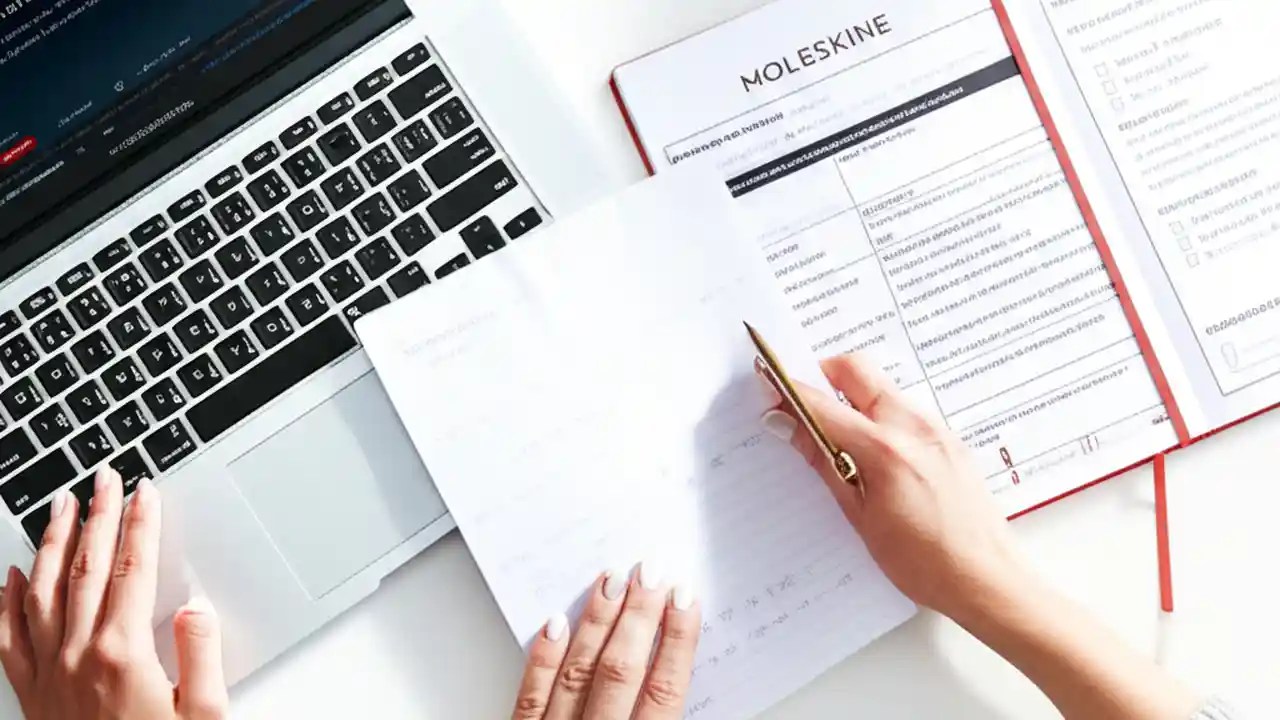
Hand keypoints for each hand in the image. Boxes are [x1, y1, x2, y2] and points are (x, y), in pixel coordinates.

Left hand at [0, 467, 228, 719]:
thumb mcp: (207, 717)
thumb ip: (202, 655)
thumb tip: (194, 606)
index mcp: (124, 655)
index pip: (132, 570)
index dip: (139, 524)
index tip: (145, 491)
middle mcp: (78, 659)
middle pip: (85, 569)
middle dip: (96, 516)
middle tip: (103, 479)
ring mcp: (49, 677)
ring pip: (40, 592)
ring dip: (51, 543)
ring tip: (59, 505)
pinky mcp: (33, 698)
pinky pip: (7, 639)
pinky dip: (5, 602)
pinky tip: (9, 576)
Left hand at [511, 565, 699, 719]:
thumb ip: (660, 715)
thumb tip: (674, 657)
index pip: (663, 689)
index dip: (677, 640)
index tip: (685, 598)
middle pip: (621, 670)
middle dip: (638, 616)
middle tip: (650, 573)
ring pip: (578, 672)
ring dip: (596, 622)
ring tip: (611, 581)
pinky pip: (531, 698)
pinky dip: (544, 659)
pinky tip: (555, 623)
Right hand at [759, 353, 1028, 620]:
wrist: (987, 578)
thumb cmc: (924, 562)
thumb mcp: (860, 516)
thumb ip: (823, 463)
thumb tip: (788, 428)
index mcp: (884, 449)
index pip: (822, 404)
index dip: (788, 392)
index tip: (768, 386)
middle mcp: (913, 426)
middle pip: (856, 368)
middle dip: (823, 374)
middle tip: (804, 403)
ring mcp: (936, 427)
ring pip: (882, 387)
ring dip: (853, 397)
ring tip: (839, 439)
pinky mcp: (950, 438)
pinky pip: (906, 409)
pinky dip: (880, 416)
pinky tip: (874, 455)